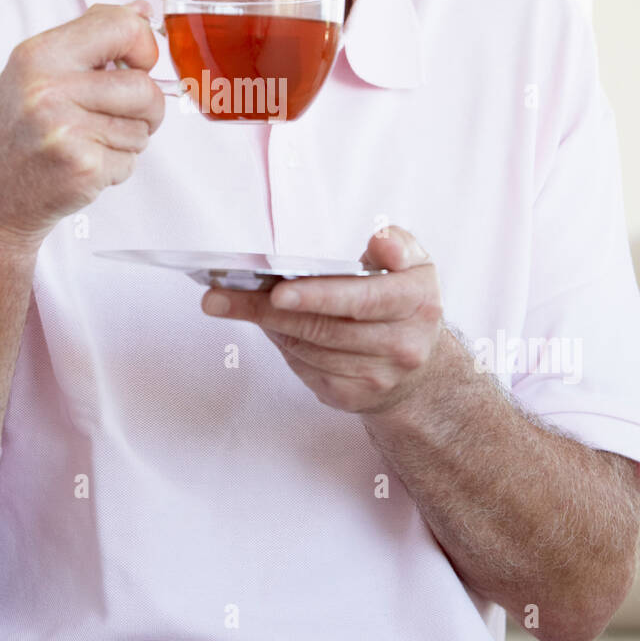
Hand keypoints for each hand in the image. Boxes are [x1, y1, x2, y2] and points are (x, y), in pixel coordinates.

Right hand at [0, 0, 165, 254]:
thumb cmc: (14, 133)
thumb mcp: (37, 73)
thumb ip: (91, 38)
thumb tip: (143, 10)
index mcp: (39, 55)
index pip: (122, 27)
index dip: (144, 46)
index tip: (136, 64)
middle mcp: (48, 89)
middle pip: (144, 87)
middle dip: (146, 108)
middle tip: (117, 118)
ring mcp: (65, 131)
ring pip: (142, 128)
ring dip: (126, 141)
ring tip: (86, 143)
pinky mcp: (82, 168)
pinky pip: (131, 161)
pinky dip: (116, 168)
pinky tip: (80, 167)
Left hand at [201, 225, 444, 415]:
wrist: (421, 371)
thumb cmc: (404, 302)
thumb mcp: (414, 264)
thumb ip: (396, 244)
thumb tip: (382, 242)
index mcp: (417, 303)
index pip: (361, 299)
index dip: (318, 296)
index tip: (278, 291)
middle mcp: (401, 346)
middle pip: (322, 328)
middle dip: (265, 310)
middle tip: (218, 296)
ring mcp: (377, 377)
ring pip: (307, 349)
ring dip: (266, 325)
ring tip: (225, 302)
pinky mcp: (352, 397)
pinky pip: (305, 368)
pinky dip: (281, 344)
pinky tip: (263, 325)